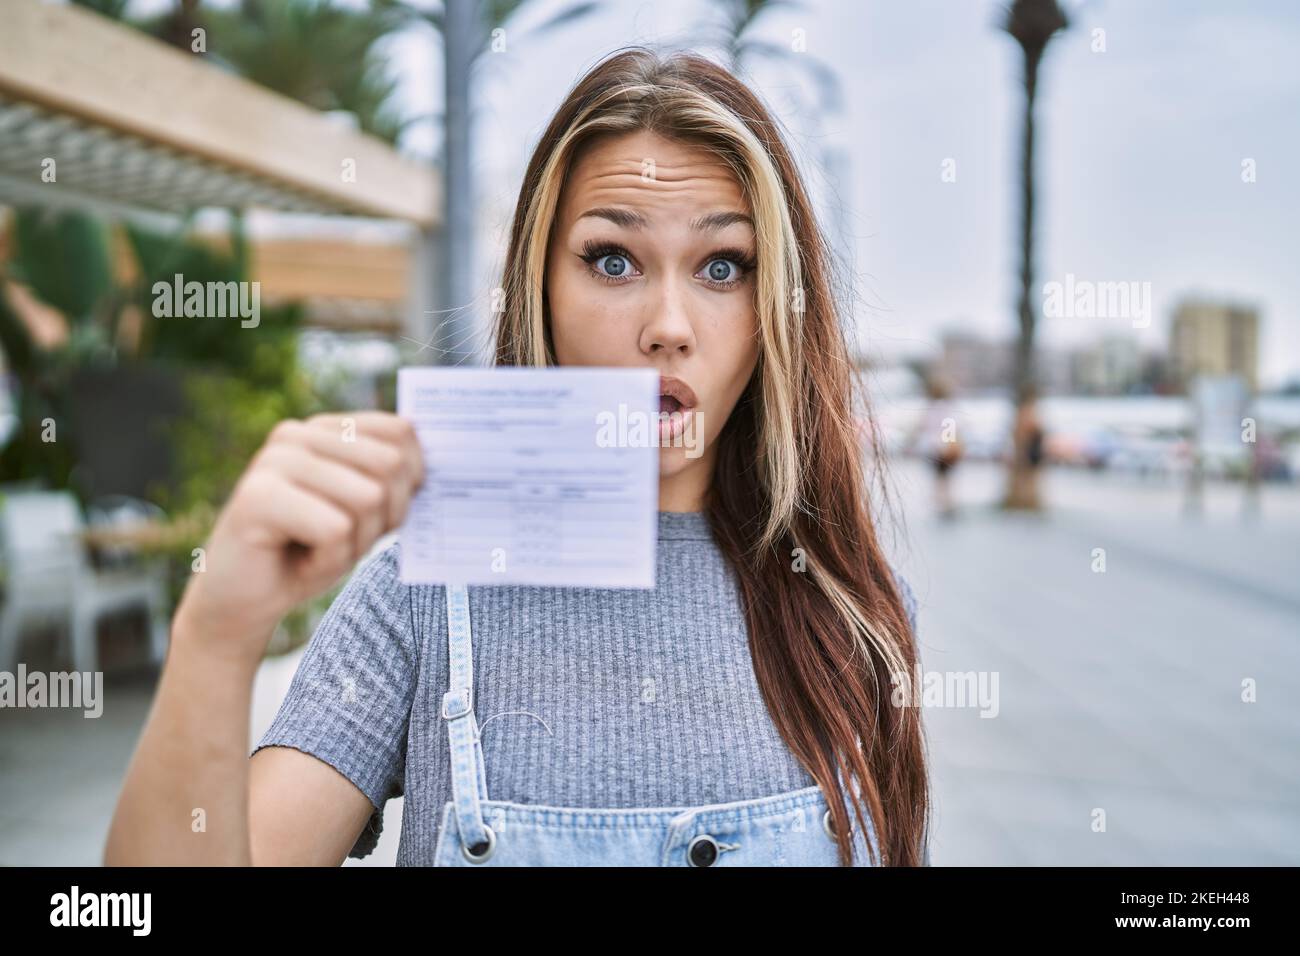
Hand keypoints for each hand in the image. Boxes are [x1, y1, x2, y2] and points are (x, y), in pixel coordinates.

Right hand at [175, 411, 424, 661]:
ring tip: (318, 550)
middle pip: (390, 466)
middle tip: (344, 540)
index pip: (400, 432)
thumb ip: (393, 481)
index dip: (411, 482)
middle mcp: (297, 434)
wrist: (241, 604)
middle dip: (384, 519)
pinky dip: (329, 561)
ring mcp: (273, 461)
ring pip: (368, 498)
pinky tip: (300, 563)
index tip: (383, 514)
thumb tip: (430, 466)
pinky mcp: (257, 497)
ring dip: (355, 543)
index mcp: (325, 430)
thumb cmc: (308, 555)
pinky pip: (335, 529)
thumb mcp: (364, 514)